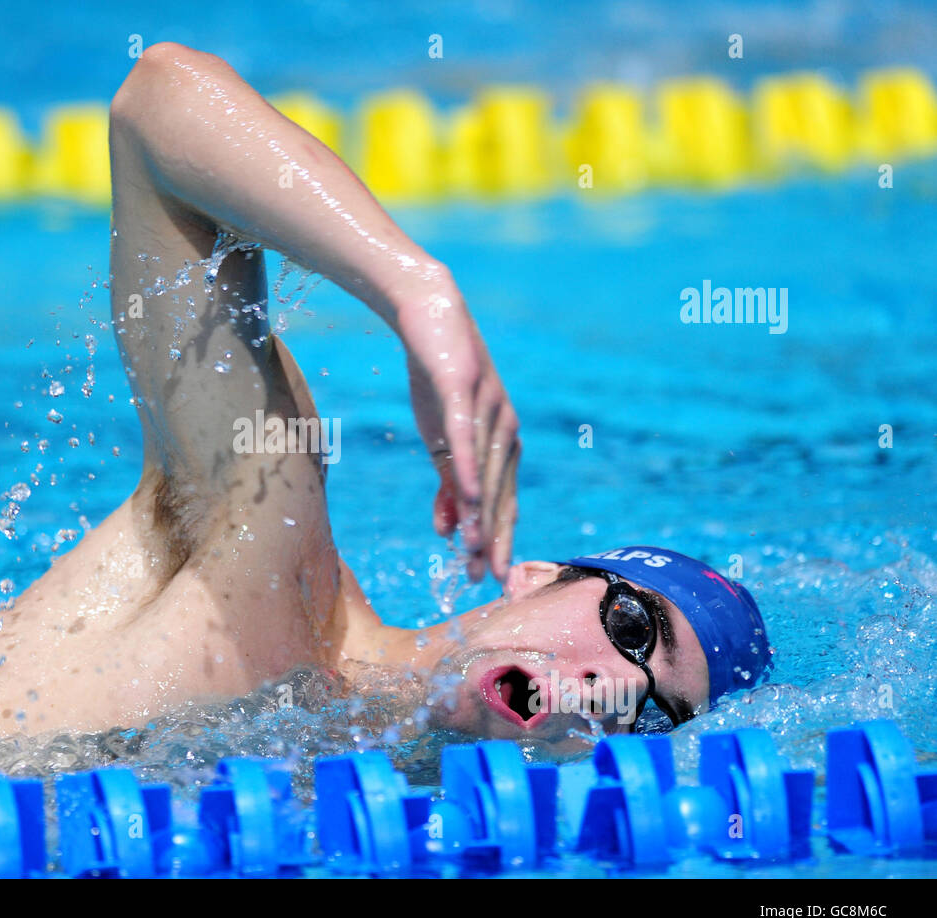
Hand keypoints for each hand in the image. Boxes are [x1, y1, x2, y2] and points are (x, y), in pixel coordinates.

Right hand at [400, 297, 519, 582]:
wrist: (429, 317)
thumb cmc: (438, 381)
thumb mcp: (441, 441)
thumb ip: (449, 484)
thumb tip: (447, 532)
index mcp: (504, 447)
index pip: (504, 504)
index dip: (502, 543)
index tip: (498, 581)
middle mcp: (507, 432)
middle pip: (501, 497)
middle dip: (497, 542)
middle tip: (490, 580)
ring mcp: (489, 412)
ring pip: (485, 475)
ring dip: (481, 517)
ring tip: (475, 553)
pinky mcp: (465, 391)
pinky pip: (467, 439)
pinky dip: (469, 471)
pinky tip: (468, 500)